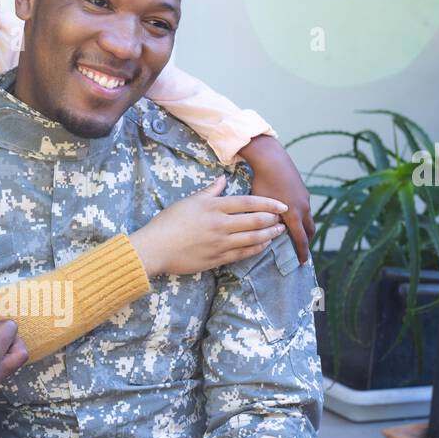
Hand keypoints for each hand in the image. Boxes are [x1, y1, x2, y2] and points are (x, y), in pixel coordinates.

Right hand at [129, 174, 287, 275]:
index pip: (249, 203)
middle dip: (272, 219)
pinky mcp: (217, 259)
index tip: (281, 205)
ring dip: (268, 235)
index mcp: (214, 207)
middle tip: (283, 218)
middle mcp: (220, 225)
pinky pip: (242, 254)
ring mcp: (220, 243)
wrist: (155, 248)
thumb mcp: (188, 201)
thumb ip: (209, 191)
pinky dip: (256, 249)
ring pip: (252, 239)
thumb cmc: (168, 222)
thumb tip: (223, 178)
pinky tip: (263, 246)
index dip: (268, 203)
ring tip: (278, 232)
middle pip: (255, 221)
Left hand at [237, 135, 314, 263]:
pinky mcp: (303, 190)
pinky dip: (303, 216)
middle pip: (310, 230)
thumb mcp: (261, 205)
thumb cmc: (262, 182)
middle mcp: (303, 207)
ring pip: (309, 218)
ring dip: (305, 228)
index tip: (302, 262)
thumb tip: (269, 232)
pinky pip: (305, 208)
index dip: (301, 252)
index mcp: (293, 214)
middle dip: (307, 242)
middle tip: (302, 251)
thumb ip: (266, 220)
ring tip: (298, 235)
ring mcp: (305, 198)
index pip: (300, 239)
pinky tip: (293, 216)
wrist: (272, 159)